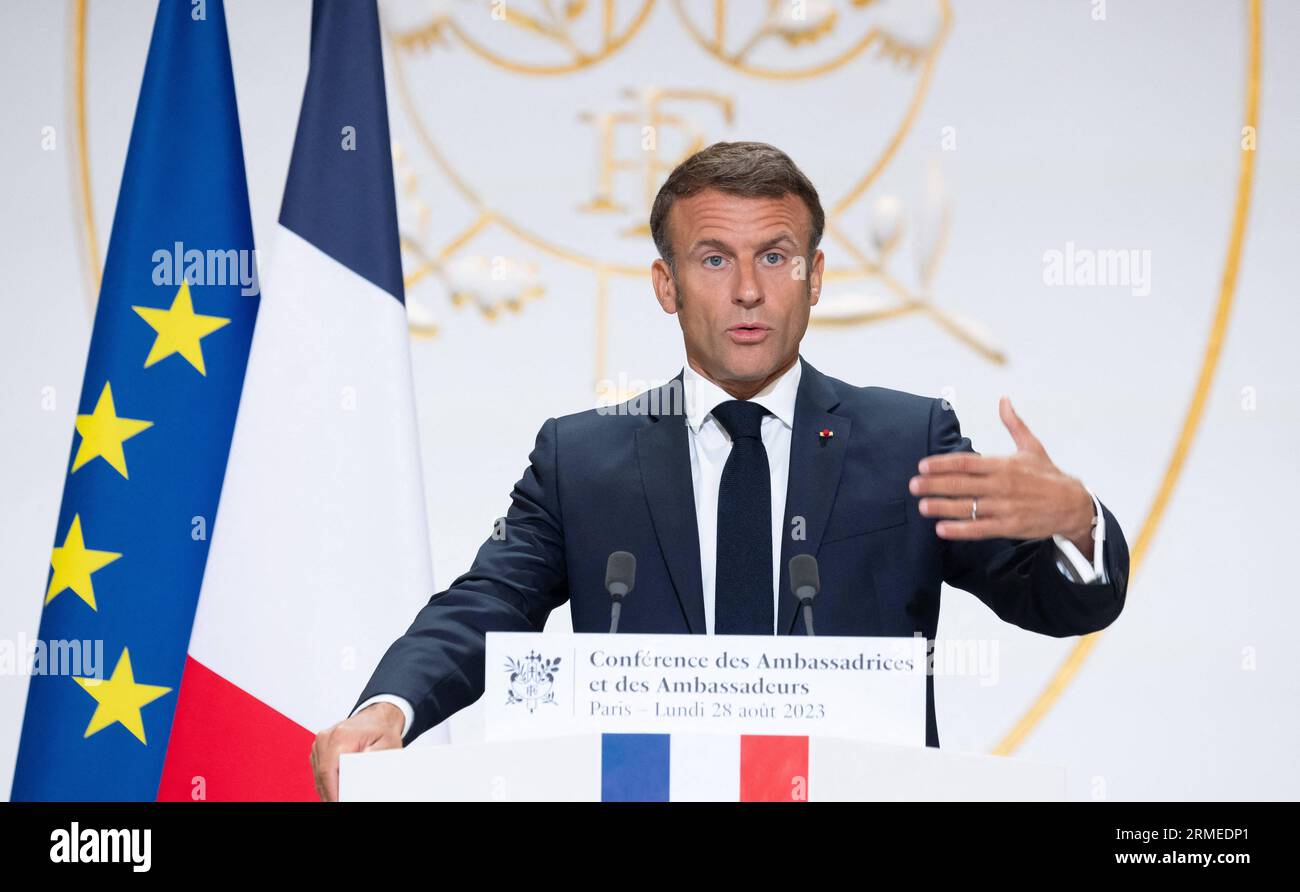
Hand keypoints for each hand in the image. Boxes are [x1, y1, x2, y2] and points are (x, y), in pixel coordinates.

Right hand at [310, 702, 404, 801]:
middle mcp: (326, 738)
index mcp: (341, 736)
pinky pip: (319, 771)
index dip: (334, 792)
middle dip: (333, 793)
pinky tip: (338, 788)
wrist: (378, 716)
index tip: (343, 800)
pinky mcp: (319, 749)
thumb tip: (361, 769)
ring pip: (318, 776)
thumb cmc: (382, 729)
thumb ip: (373, 757)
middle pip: (322, 776)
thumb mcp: (386, 745)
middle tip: (345, 800)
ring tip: (343, 796)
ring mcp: (321, 743)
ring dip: (329, 789)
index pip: (328, 772)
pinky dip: (327, 782)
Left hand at [909, 396, 1095, 554]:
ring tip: (922, 506)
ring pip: (967, 507)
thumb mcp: (1032, 446)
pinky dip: (960, 530)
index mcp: (1003, 464)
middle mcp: (1002, 485)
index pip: (966, 462)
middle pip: (961, 484)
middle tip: (912, 485)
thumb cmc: (1048, 474)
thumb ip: (1013, 424)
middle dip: (934, 485)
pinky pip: (980, 528)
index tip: (923, 466)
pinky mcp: (1009, 526)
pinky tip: (942, 529)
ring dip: (942, 507)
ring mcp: (1005, 507)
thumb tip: (1004, 399)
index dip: (942, 464)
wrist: (1073, 504)